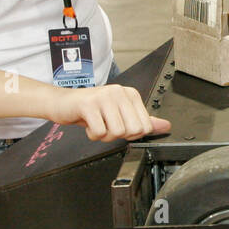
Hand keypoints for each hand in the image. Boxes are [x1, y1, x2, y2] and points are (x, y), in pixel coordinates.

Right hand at [48, 84, 171, 141]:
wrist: (62, 103)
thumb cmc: (91, 109)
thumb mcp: (120, 113)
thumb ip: (143, 120)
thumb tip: (166, 126)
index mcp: (131, 94)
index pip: (145, 126)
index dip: (132, 134)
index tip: (120, 126)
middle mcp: (119, 92)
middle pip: (133, 130)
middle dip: (119, 136)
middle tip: (107, 126)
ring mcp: (104, 97)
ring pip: (117, 132)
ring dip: (104, 136)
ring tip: (97, 124)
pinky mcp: (88, 105)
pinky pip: (99, 132)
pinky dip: (93, 135)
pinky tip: (88, 124)